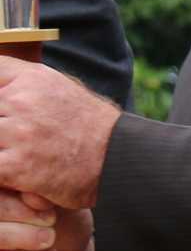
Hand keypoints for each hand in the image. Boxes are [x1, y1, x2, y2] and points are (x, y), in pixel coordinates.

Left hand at [0, 59, 118, 209]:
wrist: (118, 158)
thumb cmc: (89, 125)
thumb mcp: (60, 87)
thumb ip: (23, 81)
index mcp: (30, 78)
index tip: (5, 112)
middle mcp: (21, 100)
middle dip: (0, 126)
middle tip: (13, 136)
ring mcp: (18, 133)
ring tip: (14, 152)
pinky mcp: (15, 166)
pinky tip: (13, 171)